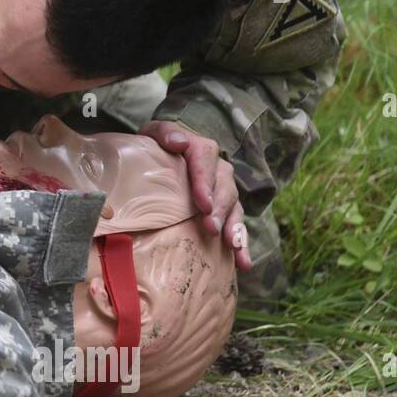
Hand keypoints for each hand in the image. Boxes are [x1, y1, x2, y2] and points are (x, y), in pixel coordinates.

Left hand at [139, 120, 251, 270]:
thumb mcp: (153, 134)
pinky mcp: (224, 208)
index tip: (202, 204)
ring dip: (233, 227)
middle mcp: (217, 169)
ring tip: (232, 246)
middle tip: (210, 228)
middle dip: (219, 209)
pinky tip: (243, 262)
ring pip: (234, 207)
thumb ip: (164, 134)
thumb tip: (179, 142)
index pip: (205, 162)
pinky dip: (241, 243)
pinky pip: (236, 225)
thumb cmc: (154, 145)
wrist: (160, 155)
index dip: (205, 183)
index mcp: (200, 149)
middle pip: (223, 188)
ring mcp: (223, 190)